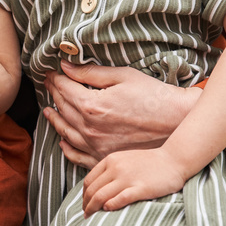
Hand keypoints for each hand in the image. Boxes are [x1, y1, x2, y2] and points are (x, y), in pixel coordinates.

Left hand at [44, 60, 200, 167]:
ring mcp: (95, 146)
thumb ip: (90, 73)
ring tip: (49, 110)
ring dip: (55, 119)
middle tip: (49, 84)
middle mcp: (89, 128)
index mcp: (92, 105)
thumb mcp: (121, 76)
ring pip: (65, 132)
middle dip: (54, 94)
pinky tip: (63, 141)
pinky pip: (77, 156)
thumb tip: (65, 67)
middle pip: (62, 108)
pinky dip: (67, 147)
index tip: (51, 72)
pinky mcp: (104, 158)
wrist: (176, 121)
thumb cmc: (152, 95)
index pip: (64, 89)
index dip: (55, 78)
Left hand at [82, 148, 186, 215]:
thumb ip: (111, 170)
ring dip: (93, 209)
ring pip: (101, 196)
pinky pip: (120, 199)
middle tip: (86, 215)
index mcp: (111, 160)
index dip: (84, 195)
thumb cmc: (150, 163)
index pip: (89, 181)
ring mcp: (128, 178)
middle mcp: (116, 167)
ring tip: (91, 218)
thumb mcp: (125, 159)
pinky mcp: (141, 188)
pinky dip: (110, 206)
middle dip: (86, 205)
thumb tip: (96, 188)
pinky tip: (108, 211)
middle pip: (92, 190)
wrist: (174, 160)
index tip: (85, 204)